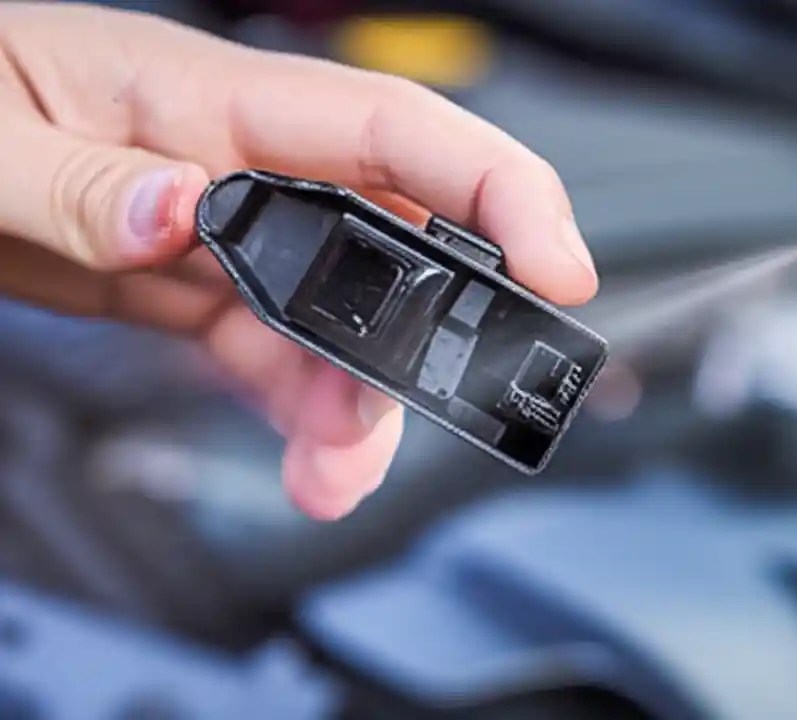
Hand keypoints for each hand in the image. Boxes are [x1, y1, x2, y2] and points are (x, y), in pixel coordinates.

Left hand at [0, 5, 596, 520]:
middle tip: (443, 405)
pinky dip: (307, 420)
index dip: (499, 193)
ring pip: (349, 323)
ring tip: (338, 470)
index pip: (398, 134)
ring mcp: (234, 232)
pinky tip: (311, 465)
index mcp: (216, 102)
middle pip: (399, 242)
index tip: (557, 268)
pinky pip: (284, 359)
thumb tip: (179, 213)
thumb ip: (84, 184)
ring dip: (362, 406)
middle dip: (435, 332)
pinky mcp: (206, 289)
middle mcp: (247, 166)